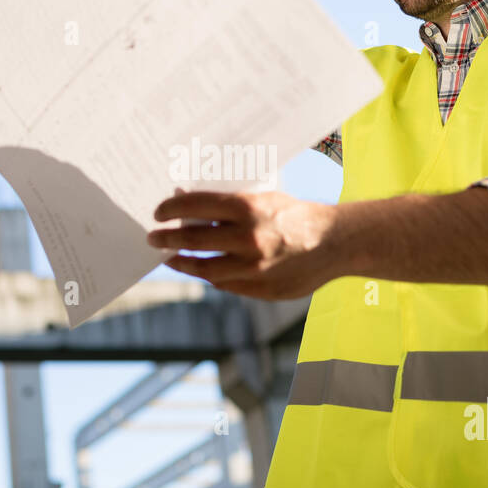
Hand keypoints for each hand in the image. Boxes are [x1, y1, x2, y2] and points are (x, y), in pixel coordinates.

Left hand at [146, 189, 343, 299]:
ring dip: (182, 263)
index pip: (195, 206)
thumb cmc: (295, 214)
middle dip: (167, 239)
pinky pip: (225, 284)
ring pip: (205, 268)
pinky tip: (201, 269)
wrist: (334, 242)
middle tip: (154, 238)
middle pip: (193, 239)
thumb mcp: (263, 199)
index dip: (171, 210)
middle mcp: (249, 238)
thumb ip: (228, 205)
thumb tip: (188, 204)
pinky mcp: (261, 288)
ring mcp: (254, 267)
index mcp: (248, 208)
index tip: (158, 213)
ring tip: (171, 258)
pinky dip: (210, 276)